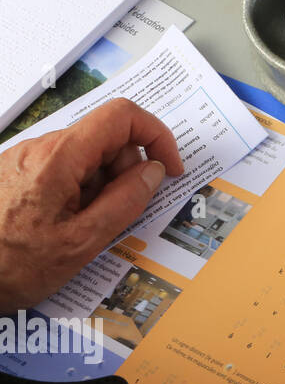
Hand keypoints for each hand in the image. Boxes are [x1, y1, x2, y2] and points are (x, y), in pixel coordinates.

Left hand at [0, 98, 183, 312]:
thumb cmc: (10, 267)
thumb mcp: (82, 242)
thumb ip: (125, 202)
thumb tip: (153, 172)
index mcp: (59, 158)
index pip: (122, 116)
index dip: (157, 136)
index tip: (168, 169)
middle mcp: (39, 148)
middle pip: (105, 138)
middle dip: (126, 170)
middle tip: (121, 213)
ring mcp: (23, 159)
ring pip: (84, 156)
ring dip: (101, 185)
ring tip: (84, 228)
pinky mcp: (12, 173)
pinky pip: (62, 170)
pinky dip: (78, 191)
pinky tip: (65, 226)